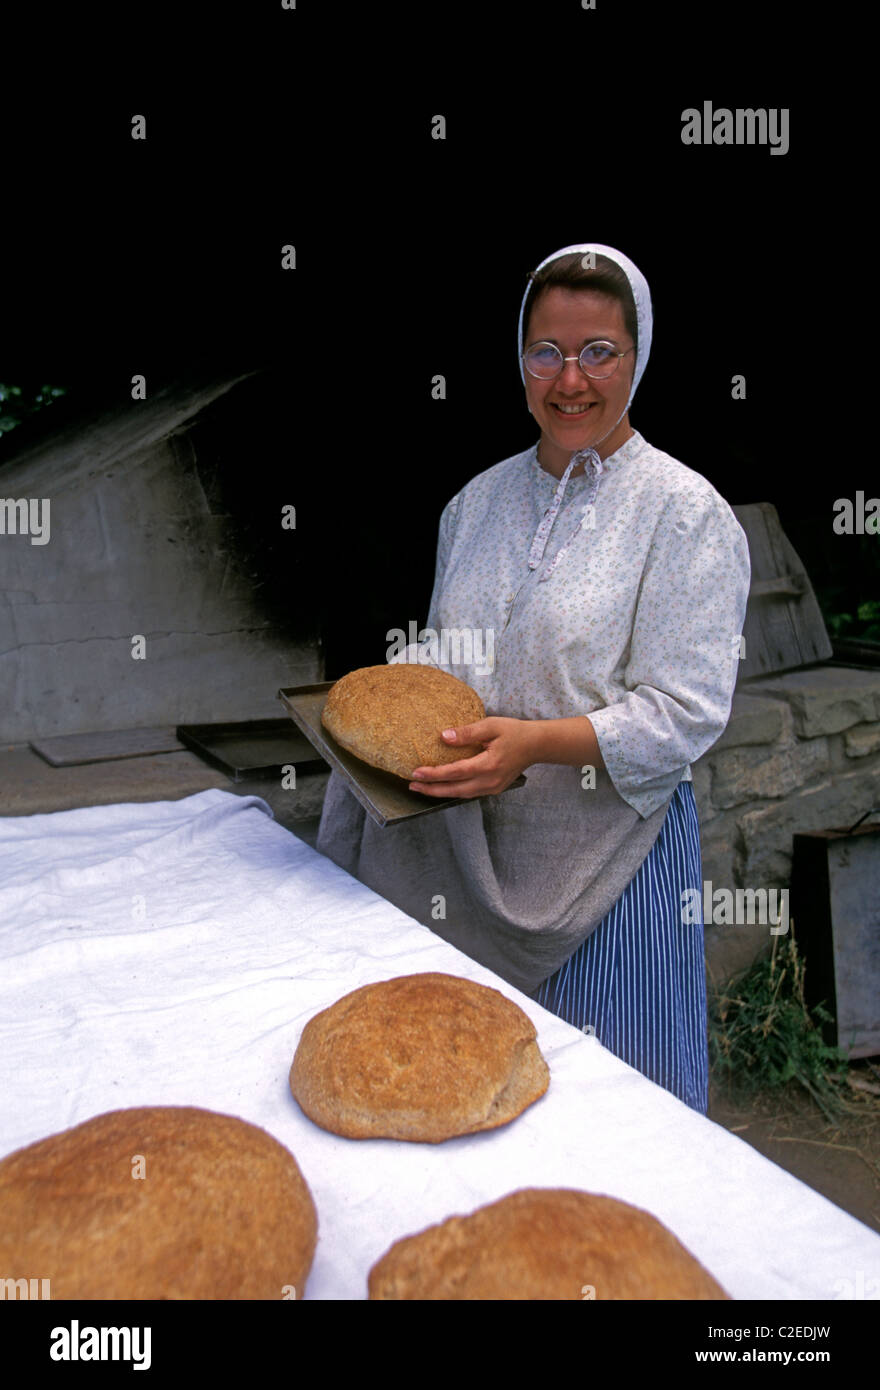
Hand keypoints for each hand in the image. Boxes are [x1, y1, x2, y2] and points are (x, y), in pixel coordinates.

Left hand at [408, 717, 536, 798]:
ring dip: (441, 792)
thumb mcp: (491, 725)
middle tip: (412, 785)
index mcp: (488, 765)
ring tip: (422, 788)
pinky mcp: (494, 789)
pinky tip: (443, 786)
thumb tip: (444, 737)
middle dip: (431, 789)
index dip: (434, 774)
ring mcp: (493, 788)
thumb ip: (467, 732)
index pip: (455, 772)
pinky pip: (469, 793)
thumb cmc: (514, 732)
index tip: (416, 772)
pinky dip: (454, 791)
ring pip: (461, 794)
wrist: (536, 745)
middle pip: (455, 789)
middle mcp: (490, 781)